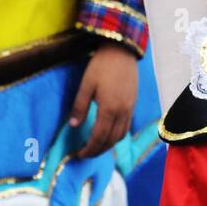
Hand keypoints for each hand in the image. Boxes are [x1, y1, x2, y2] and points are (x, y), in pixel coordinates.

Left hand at [69, 42, 138, 157]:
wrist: (122, 51)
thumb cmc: (101, 66)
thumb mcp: (86, 84)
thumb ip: (80, 106)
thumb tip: (73, 125)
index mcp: (109, 108)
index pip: (99, 137)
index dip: (89, 149)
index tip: (80, 154)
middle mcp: (122, 112)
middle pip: (111, 140)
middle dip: (98, 151)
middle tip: (86, 154)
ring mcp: (130, 109)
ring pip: (121, 136)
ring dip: (108, 145)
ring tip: (96, 147)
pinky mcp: (133, 105)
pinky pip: (126, 127)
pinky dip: (117, 136)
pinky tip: (108, 135)